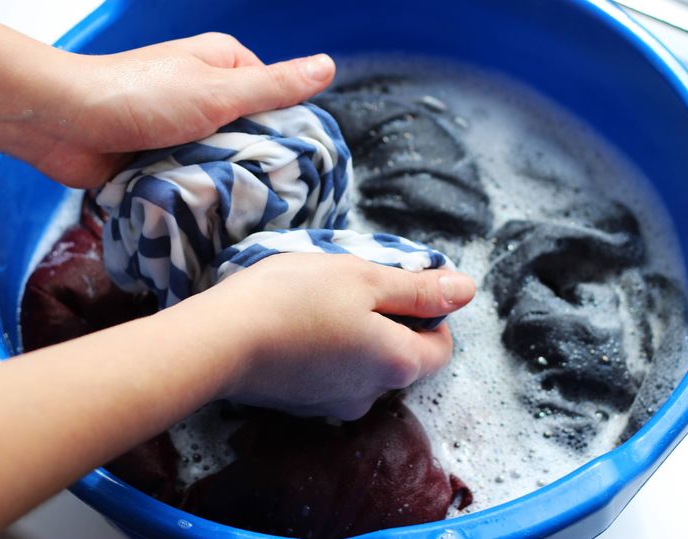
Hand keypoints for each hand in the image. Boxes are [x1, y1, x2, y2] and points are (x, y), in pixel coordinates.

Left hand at [30, 33, 335, 187]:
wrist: (63, 124)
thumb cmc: (139, 97)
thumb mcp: (218, 92)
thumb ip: (273, 86)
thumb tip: (327, 66)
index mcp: (222, 64)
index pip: (275, 99)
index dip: (288, 130)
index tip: (298, 164)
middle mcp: (203, 92)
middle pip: (249, 132)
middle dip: (254, 161)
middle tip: (270, 194)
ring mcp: (180, 127)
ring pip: (221, 159)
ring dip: (224, 180)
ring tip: (240, 208)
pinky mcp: (159, 156)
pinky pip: (192, 177)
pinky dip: (197, 191)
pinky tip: (210, 212)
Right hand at [174, 253, 475, 419]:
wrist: (220, 340)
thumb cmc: (297, 298)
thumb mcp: (365, 279)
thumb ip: (418, 290)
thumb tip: (467, 291)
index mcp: (398, 365)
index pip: (441, 347)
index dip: (429, 313)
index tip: (396, 286)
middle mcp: (371, 396)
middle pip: (399, 357)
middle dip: (386, 321)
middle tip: (351, 287)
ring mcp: (331, 406)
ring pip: (361, 366)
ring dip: (353, 335)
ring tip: (317, 303)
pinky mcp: (298, 406)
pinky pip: (328, 375)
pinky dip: (323, 350)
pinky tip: (294, 326)